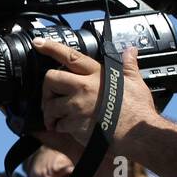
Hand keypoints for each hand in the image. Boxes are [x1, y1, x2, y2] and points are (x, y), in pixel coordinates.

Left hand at [39, 40, 156, 150]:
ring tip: (57, 116)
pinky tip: (66, 128)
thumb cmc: (137, 109)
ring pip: (50, 104)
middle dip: (47, 88)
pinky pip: (57, 124)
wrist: (138, 133)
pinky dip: (59, 127)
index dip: (51, 47)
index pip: (70, 56)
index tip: (38, 43)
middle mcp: (84, 87)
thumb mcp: (135, 82)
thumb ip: (129, 65)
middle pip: (51, 78)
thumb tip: (130, 51)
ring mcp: (77, 106)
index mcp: (97, 74)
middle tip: (52, 96)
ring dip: (50, 112)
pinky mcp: (74, 124)